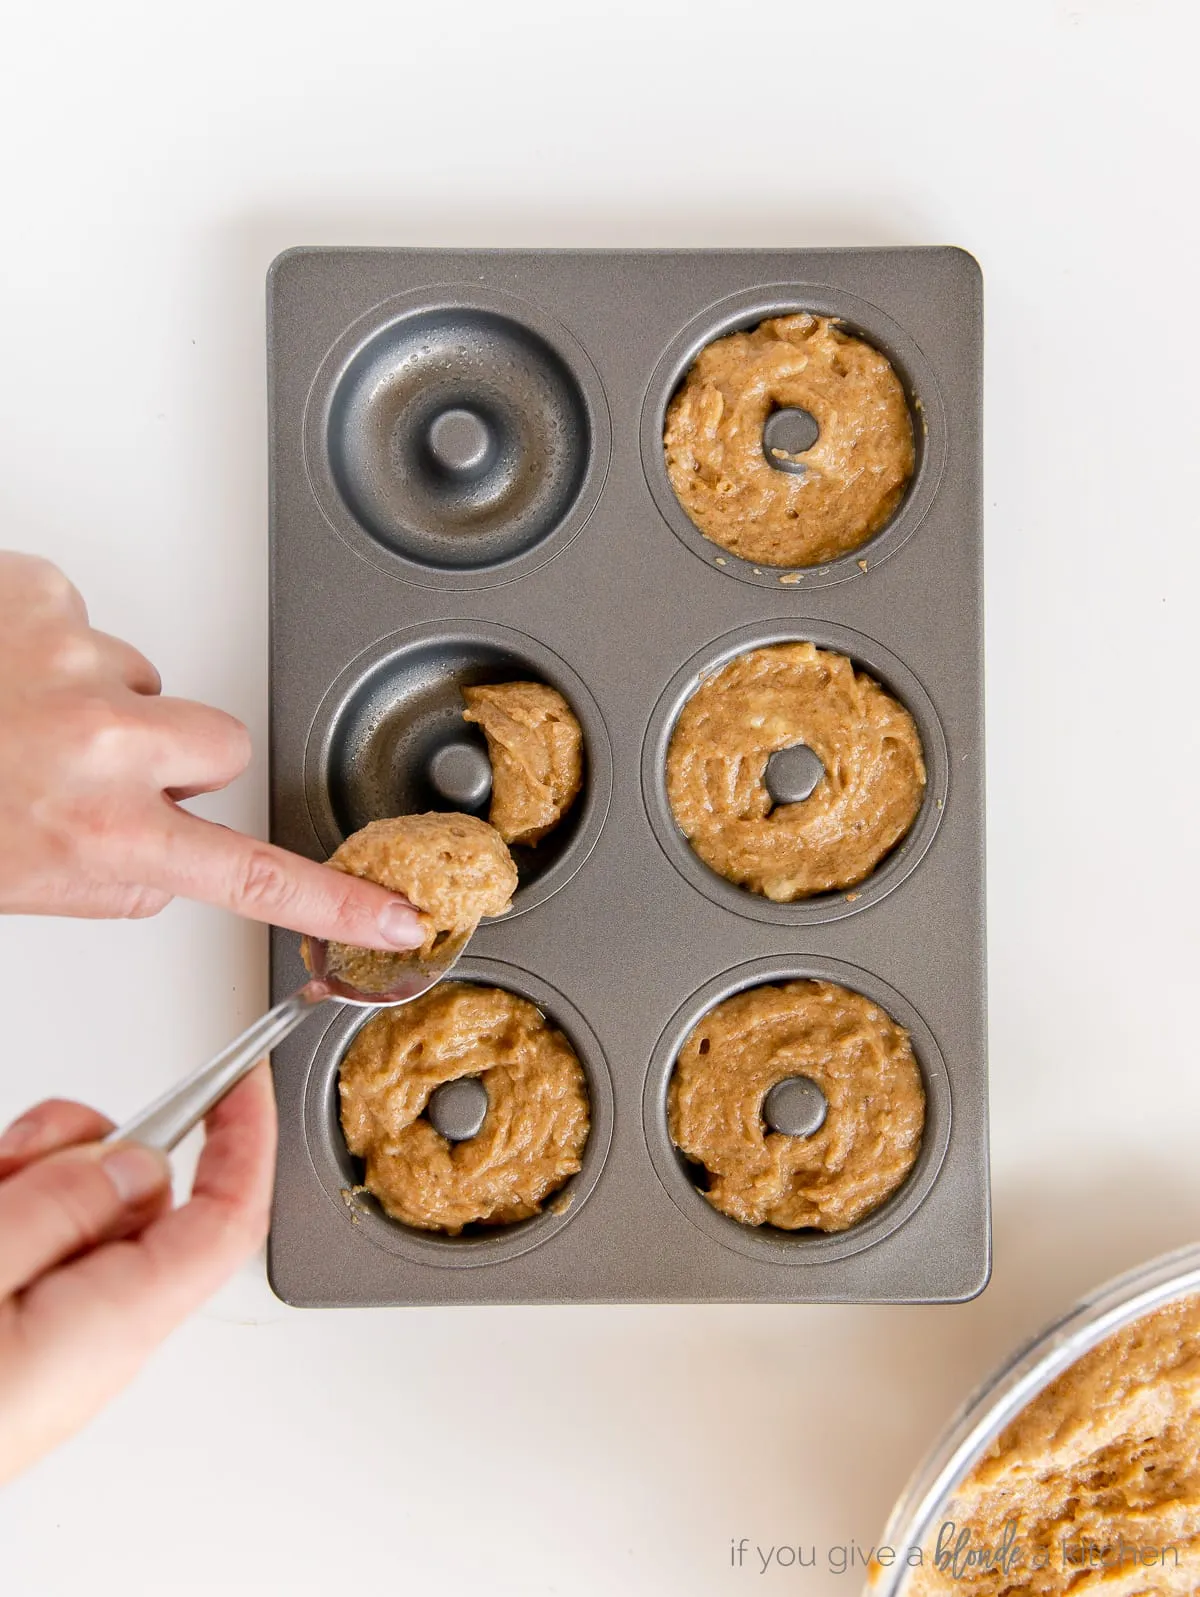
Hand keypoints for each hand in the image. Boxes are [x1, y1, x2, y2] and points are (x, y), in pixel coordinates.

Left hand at [0, 553, 422, 949]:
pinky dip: (45, 641)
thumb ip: (118, 873)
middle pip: (224, 742)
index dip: (334, 900)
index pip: (252, 875)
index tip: (394, 913)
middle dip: (180, 759)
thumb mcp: (24, 881)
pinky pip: (79, 616)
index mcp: (101, 830)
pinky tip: (3, 667)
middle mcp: (100, 742)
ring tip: (20, 719)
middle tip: (98, 771)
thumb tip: (164, 853)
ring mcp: (72, 661)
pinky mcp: (40, 598)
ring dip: (96, 700)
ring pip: (142, 677)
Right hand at [0, 1066, 274, 1483]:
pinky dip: (0, 1214)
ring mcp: (47, 1341)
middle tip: (14, 1163)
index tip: (246, 1079)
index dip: (247, 1142)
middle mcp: (94, 1335)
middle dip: (84, 1154)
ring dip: (24, 1184)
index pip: (227, 1220)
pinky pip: (25, 1252)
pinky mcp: (10, 1344)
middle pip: (137, 1202)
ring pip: (71, 1218)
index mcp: (113, 1322)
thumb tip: (137, 1159)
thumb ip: (62, 1207)